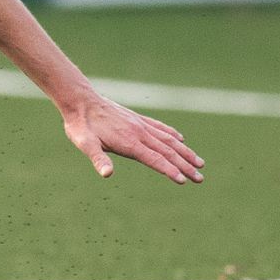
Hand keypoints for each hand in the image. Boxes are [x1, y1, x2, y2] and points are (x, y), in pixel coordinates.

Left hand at [61, 93, 204, 184]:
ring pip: (168, 139)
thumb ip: (97, 158)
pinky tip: (180, 139)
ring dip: (185, 152)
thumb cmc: (80, 125)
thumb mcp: (84, 143)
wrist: (79, 99)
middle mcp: (139, 132)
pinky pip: (159, 127)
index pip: (155, 159)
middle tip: (201, 178)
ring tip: (200, 162)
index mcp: (129, 142)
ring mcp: (139, 124)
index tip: (184, 180)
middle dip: (185, 165)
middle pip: (167, 152)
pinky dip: (171, 134)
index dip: (169, 170)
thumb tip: (106, 174)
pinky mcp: (136, 118)